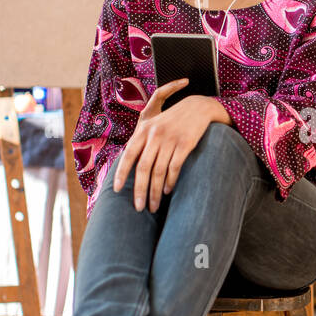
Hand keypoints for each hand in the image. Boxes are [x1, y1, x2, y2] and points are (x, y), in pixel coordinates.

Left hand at [112, 81, 228, 211]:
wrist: (197, 107)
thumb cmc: (172, 120)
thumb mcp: (153, 125)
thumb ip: (140, 142)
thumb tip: (128, 166)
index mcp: (143, 130)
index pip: (129, 155)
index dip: (122, 173)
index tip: (117, 190)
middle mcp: (155, 135)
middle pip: (143, 167)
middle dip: (140, 190)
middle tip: (139, 208)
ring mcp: (170, 139)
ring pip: (159, 171)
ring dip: (155, 191)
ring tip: (154, 205)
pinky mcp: (185, 144)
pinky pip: (174, 167)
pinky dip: (170, 182)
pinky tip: (167, 191)